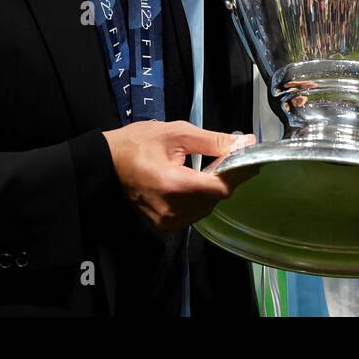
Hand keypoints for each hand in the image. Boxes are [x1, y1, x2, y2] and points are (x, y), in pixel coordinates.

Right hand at [102, 121, 257, 232]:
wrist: (107, 162)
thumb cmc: (139, 142)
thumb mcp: (177, 133)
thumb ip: (213, 141)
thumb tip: (245, 143)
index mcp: (173, 185)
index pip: (219, 187)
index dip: (239, 171)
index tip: (250, 155)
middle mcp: (171, 210)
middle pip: (215, 197)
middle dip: (228, 176)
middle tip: (233, 155)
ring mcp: (167, 221)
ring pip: (207, 206)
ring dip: (215, 187)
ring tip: (215, 166)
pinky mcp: (165, 225)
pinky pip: (195, 212)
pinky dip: (202, 197)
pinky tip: (199, 181)